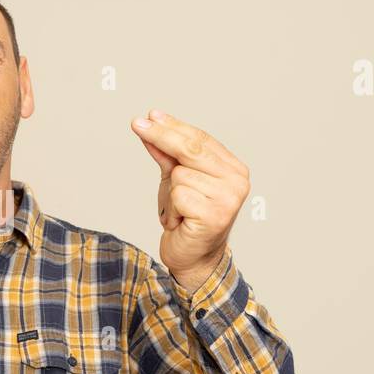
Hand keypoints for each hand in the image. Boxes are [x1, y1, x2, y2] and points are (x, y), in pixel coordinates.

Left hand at [130, 109, 249, 290]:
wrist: (193, 258)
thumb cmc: (186, 218)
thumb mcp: (173, 180)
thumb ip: (165, 153)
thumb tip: (149, 124)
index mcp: (233, 168)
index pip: (200, 138)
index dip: (172, 126)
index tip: (149, 115)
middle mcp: (237, 181)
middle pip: (191, 148)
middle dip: (161, 136)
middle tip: (137, 124)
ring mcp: (228, 198)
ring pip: (179, 174)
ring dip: (170, 194)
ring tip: (179, 211)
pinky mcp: (214, 215)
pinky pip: (178, 195)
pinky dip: (172, 208)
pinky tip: (181, 221)